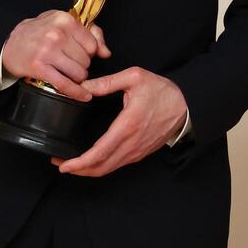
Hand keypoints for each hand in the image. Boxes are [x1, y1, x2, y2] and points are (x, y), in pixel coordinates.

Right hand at [2, 11, 110, 99]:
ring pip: (79, 73)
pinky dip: (76, 92)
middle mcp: (57, 35)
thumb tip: (106, 52)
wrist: (10, 44)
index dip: (90, 52)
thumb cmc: (40, 33)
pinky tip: (84, 96)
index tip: (81, 52)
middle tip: (70, 62)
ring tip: (68, 71)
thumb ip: (91, 34)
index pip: (92, 44)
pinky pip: (65, 84)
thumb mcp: (64, 24)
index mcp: (65, 20)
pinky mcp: (39, 68)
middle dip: (82, 64)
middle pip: (86, 60)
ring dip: (77, 76)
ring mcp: (47, 51)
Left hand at [54, 68, 187, 175]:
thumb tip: (82, 86)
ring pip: (109, 169)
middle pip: (100, 167)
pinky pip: (118, 165)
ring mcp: (138, 151)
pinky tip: (94, 159)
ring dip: (89, 170)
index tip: (63, 164)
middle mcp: (132, 143)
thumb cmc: (163, 91)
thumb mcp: (135, 77)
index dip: (79, 163)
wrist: (187, 104)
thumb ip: (107, 82)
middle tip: (60, 164)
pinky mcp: (141, 152)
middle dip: (78, 170)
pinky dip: (102, 166)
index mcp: (128, 126)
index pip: (99, 153)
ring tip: (73, 164)